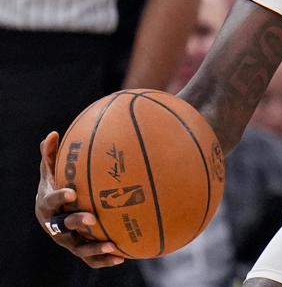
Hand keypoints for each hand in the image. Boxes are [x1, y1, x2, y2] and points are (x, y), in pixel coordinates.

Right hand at [35, 132, 124, 267]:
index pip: (51, 201)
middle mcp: (56, 225)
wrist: (54, 214)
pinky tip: (122, 257)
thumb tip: (53, 134)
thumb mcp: (51, 172)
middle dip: (77, 222)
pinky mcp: (79, 249)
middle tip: (92, 218)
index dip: (60, 197)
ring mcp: (67, 240)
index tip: (73, 192)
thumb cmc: (56, 187)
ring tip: (111, 245)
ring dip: (94, 248)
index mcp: (48, 206)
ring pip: (78, 247)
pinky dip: (104, 260)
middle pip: (64, 226)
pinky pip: (91, 259)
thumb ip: (51, 155)